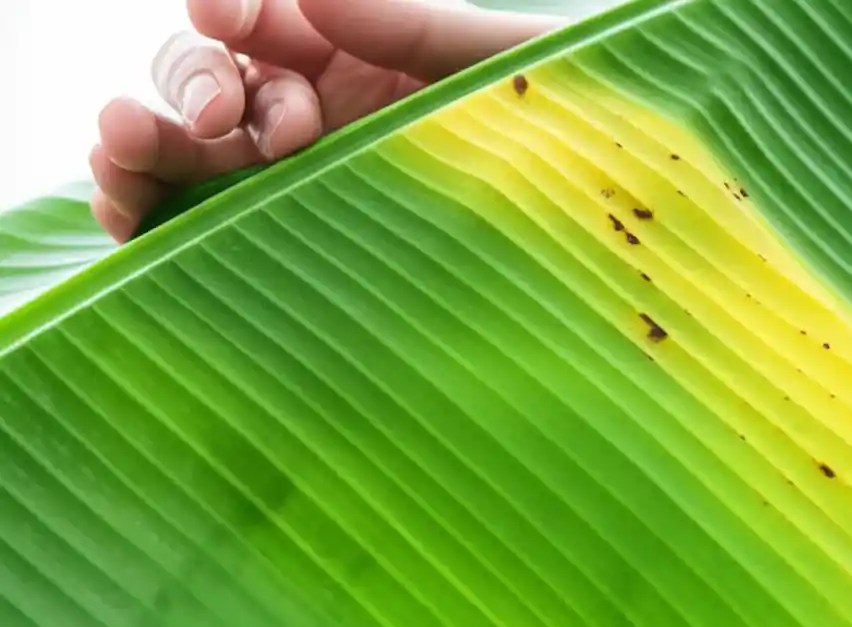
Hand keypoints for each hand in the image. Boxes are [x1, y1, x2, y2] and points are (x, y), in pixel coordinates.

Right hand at [89, 0, 560, 241]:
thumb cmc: (561, 135)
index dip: (228, 7)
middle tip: (227, 117)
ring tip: (120, 146)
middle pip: (207, 77)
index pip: (258, 18)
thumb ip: (409, 24)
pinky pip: (199, 223)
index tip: (231, 13)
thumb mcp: (494, 67)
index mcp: (352, 51)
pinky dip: (151, 212)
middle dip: (194, 83)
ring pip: (185, 146)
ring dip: (143, 138)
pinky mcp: (288, 243)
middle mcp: (312, 109)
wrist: (596, 233)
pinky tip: (131, 216)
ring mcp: (294, 179)